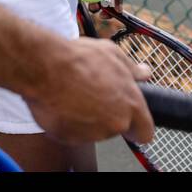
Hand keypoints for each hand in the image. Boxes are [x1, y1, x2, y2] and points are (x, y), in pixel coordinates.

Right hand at [24, 38, 153, 145]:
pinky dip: (70, 121)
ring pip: (95, 130)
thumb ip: (132, 69)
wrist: (46, 68)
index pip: (145, 131)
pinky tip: (64, 102)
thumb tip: (145, 73)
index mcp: (130, 104)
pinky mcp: (70, 138)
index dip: (139, 126)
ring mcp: (93, 133)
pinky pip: (74, 132)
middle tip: (94, 94)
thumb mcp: (113, 54)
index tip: (133, 123)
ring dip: (89, 117)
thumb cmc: (79, 59)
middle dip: (108, 114)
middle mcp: (115, 123)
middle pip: (117, 127)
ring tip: (76, 94)